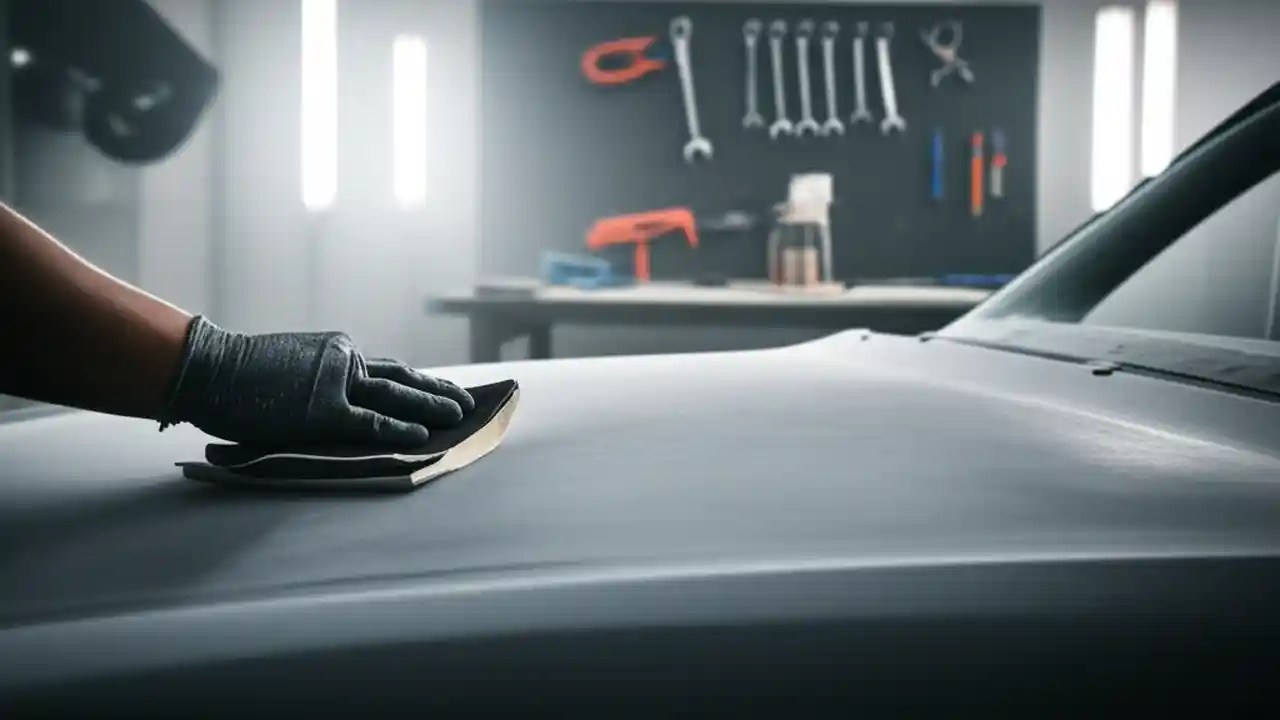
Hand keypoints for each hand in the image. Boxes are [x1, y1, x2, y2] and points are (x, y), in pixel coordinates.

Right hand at [161, 316, 474, 446]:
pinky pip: (371, 423)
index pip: (387, 368)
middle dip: (438, 390)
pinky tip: (424, 435)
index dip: (418, 382)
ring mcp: (335, 383)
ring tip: (460, 415)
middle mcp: (344, 360)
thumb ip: (317, 380)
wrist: (207, 368)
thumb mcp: (287, 366)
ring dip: (432, 405)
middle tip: (468, 400)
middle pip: (402, 377)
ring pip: (396, 395)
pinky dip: (399, 429)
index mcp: (336, 351)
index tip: (441, 388)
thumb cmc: (235, 374)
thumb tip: (335, 403)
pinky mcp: (323, 410)